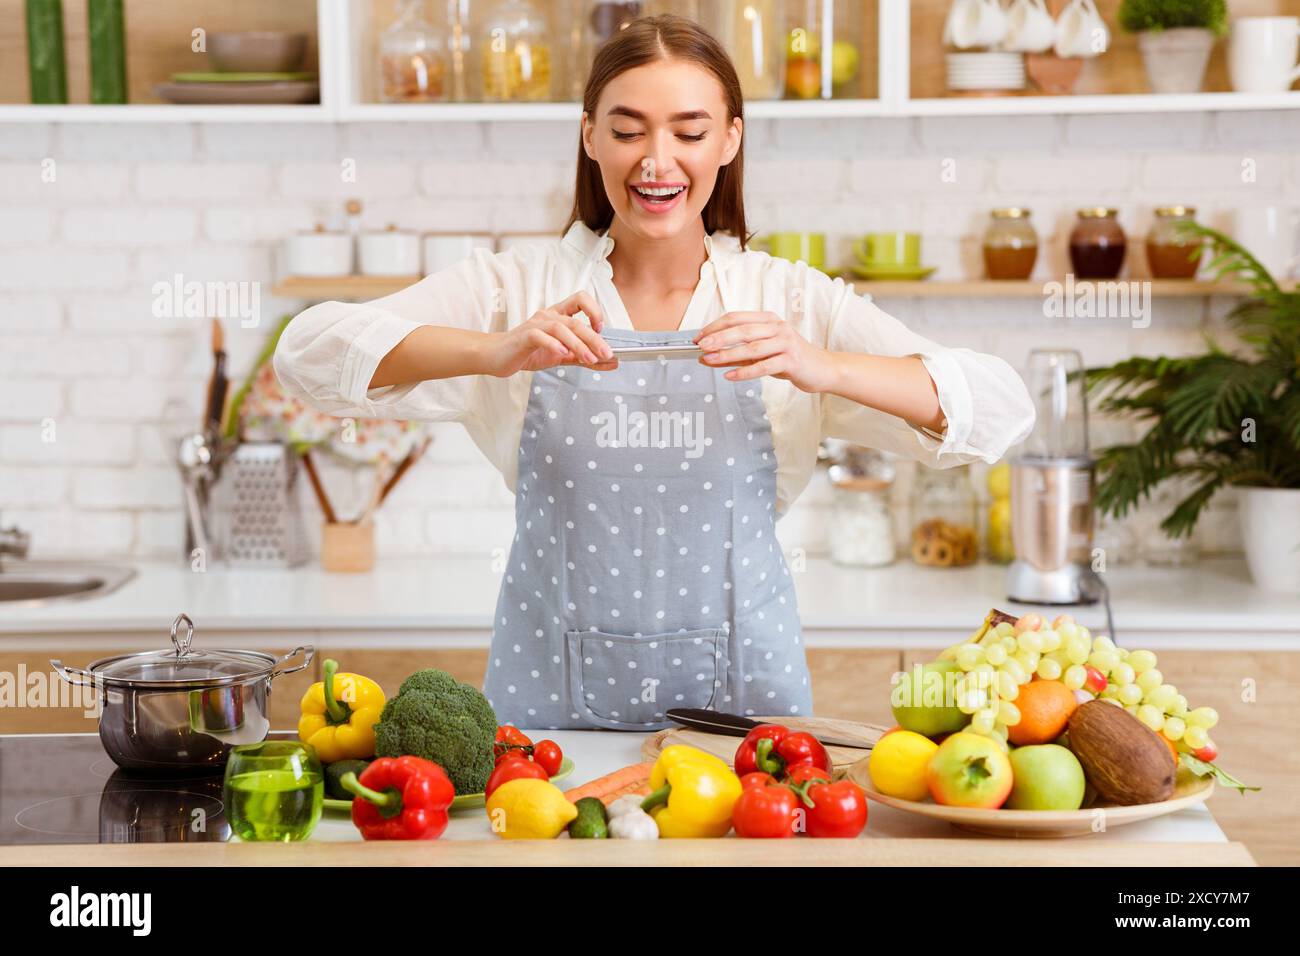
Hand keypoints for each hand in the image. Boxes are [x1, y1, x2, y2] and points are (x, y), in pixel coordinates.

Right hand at [485, 292, 617, 376]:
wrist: (496, 357)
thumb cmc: (528, 352)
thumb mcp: (561, 356)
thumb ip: (584, 358)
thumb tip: (612, 362)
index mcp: (557, 316)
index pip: (580, 299)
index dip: (595, 311)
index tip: (601, 330)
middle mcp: (548, 316)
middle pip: (576, 321)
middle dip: (594, 337)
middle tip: (607, 353)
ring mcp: (535, 325)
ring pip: (561, 328)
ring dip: (579, 344)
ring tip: (590, 359)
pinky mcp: (524, 336)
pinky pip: (541, 336)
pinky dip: (554, 344)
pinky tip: (562, 353)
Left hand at [694, 311, 836, 393]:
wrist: (821, 369)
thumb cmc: (790, 360)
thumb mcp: (762, 355)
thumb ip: (737, 354)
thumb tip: (708, 358)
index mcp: (768, 320)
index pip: (736, 318)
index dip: (715, 326)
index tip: (698, 337)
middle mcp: (777, 327)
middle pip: (742, 330)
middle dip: (718, 338)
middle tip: (700, 346)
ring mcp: (786, 342)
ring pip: (751, 347)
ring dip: (727, 354)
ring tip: (709, 360)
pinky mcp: (791, 360)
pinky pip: (764, 365)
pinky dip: (745, 371)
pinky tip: (729, 376)